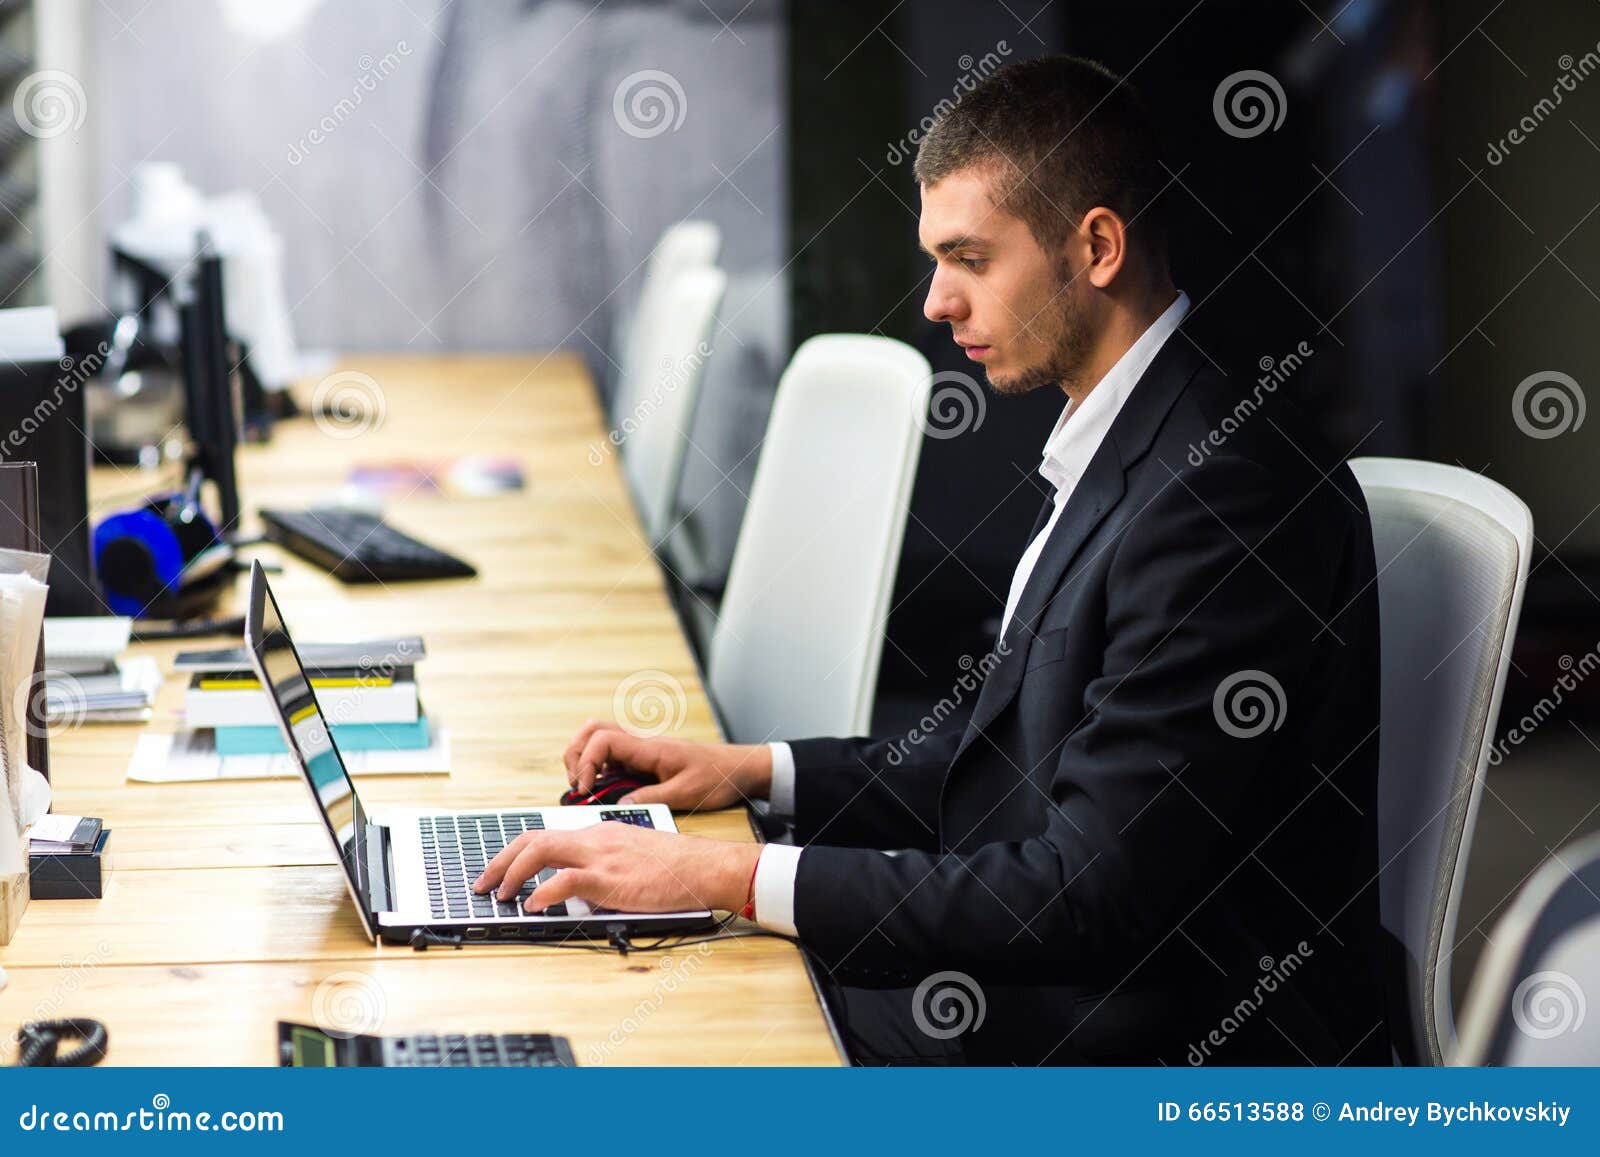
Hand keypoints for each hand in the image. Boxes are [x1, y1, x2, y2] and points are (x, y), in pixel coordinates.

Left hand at [472, 822, 760, 913]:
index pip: (545, 834)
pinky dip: (543, 892)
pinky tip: (533, 905)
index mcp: (598, 834)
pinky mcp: (610, 878)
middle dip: (501, 860)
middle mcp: (594, 839)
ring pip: (541, 851)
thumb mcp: (631, 861)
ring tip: (499, 894)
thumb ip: (602, 871)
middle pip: (533, 838)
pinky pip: (566, 880)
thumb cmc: (677, 867)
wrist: (704, 866)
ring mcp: (601, 856)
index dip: (515, 852)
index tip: (499, 870)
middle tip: (484, 883)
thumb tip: (579, 894)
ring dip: (512, 873)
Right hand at [563, 719, 772, 811]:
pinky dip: (598, 769)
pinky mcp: (643, 760)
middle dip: (575, 754)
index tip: (586, 790)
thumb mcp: (686, 793)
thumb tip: (621, 806)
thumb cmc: (718, 777)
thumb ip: (652, 799)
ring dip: (584, 760)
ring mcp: (641, 751)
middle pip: (592, 730)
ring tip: (586, 789)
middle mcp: (641, 744)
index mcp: (650, 748)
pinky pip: (611, 757)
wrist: (739, 767)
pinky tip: (602, 791)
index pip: (603, 739)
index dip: (586, 762)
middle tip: (578, 785)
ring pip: (598, 740)